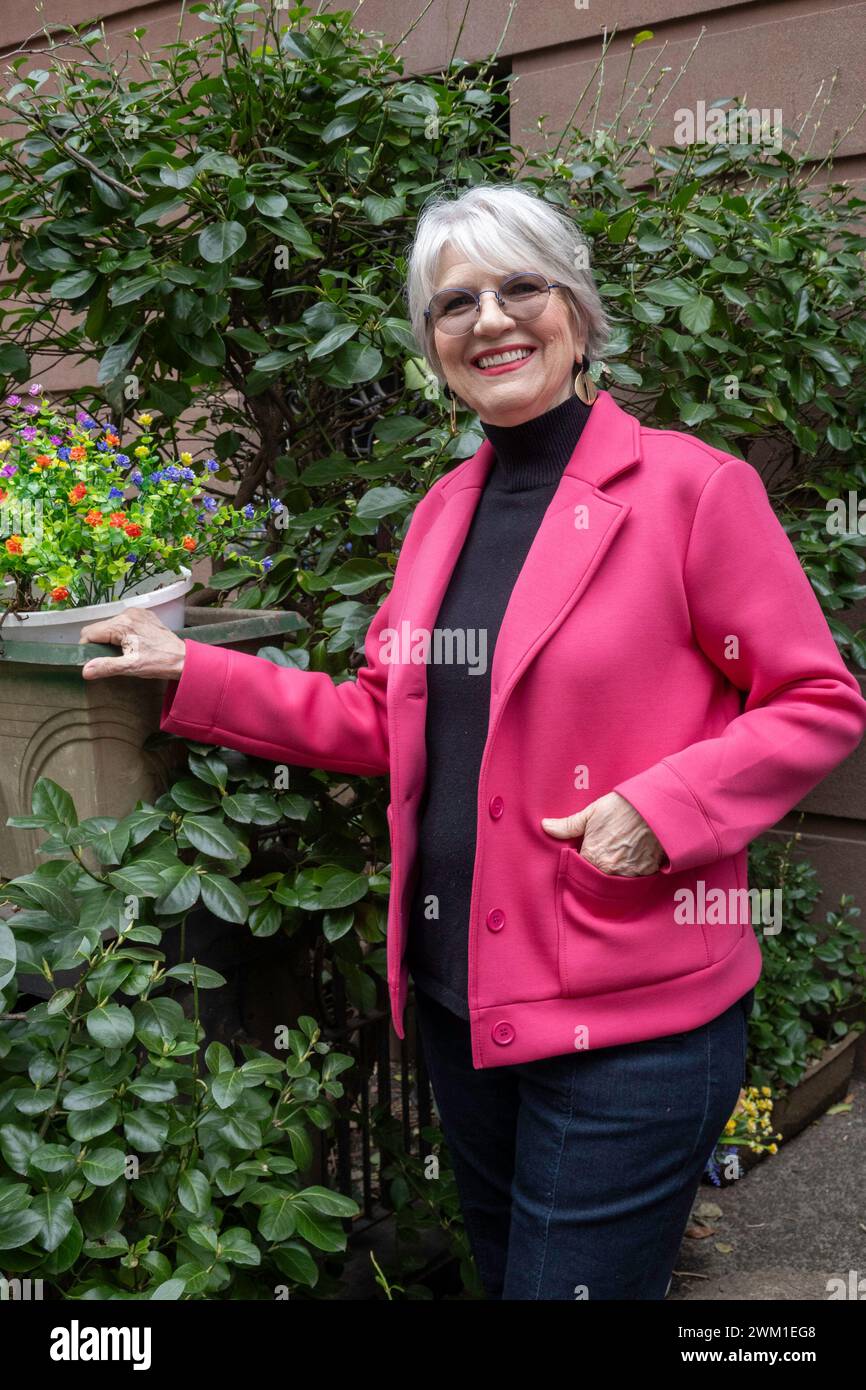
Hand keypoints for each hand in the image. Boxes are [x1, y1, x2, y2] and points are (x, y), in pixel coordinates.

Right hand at [79, 607, 186, 681]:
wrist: (184, 658)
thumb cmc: (159, 662)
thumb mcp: (131, 667)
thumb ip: (106, 666)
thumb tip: (85, 670)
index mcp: (122, 623)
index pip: (90, 632)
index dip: (87, 648)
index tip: (93, 660)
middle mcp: (128, 613)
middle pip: (100, 628)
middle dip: (100, 643)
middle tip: (112, 659)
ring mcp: (137, 612)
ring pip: (111, 625)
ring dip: (112, 639)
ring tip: (124, 652)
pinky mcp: (144, 615)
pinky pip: (124, 623)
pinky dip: (123, 633)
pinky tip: (133, 644)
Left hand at [541, 791, 665, 876]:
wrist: (655, 806)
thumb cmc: (621, 808)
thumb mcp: (591, 813)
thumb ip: (567, 826)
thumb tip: (545, 826)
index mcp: (593, 858)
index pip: (579, 870)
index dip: (580, 861)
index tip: (583, 852)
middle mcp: (610, 871)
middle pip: (597, 877)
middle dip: (596, 868)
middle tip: (602, 852)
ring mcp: (630, 874)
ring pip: (616, 880)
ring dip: (614, 872)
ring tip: (618, 854)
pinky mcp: (647, 872)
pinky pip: (634, 878)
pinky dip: (632, 871)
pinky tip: (632, 856)